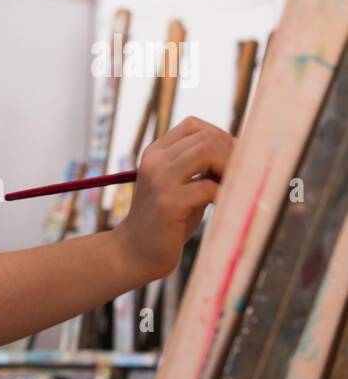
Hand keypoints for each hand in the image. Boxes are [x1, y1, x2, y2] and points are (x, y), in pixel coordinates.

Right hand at [114, 116, 233, 282]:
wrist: (135, 252)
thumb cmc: (167, 221)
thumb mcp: (181, 186)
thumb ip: (201, 168)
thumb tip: (243, 152)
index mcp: (155, 153)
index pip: (193, 126)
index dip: (220, 137)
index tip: (232, 160)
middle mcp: (154, 161)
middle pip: (205, 138)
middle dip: (230, 155)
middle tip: (240, 178)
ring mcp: (159, 180)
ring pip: (206, 153)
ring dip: (229, 169)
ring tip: (234, 189)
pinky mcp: (167, 203)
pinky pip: (208, 187)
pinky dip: (224, 195)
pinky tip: (225, 206)